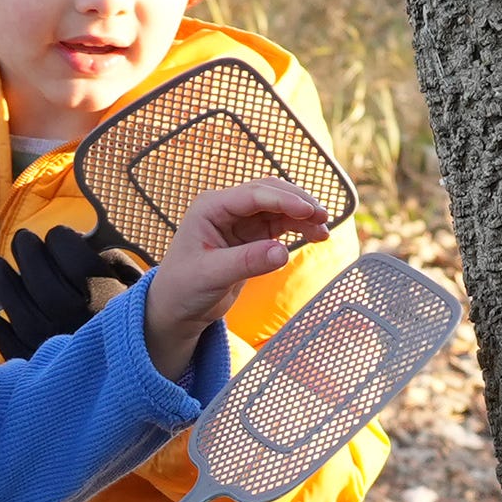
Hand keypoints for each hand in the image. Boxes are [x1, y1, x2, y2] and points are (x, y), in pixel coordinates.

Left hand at [0, 223, 147, 361]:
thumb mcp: (135, 295)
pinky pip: (3, 338)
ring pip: (13, 303)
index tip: (58, 237)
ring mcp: (50, 346)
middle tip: (24, 242)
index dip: (60, 238)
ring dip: (0, 279)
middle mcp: (75, 322)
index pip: (71, 254)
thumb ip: (112, 265)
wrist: (129, 388)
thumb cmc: (132, 335)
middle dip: (26, 249)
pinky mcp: (31, 367)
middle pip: (39, 276)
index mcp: (104, 300)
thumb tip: (82, 244)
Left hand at [143, 181, 331, 381]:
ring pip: (279, 209)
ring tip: (324, 232)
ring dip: (302, 216)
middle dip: (298, 203)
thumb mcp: (212, 276)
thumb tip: (282, 252)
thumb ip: (246, 262)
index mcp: (210, 207)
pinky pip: (280, 225)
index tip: (309, 211)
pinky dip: (299, 228)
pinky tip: (316, 236)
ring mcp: (240, 221)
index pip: (253, 195)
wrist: (177, 307)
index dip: (284, 200)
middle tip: (323, 217)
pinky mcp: (251, 237)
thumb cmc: (183, 288)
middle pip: (270, 194)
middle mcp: (226, 208)